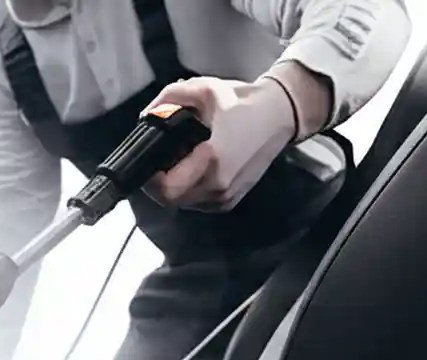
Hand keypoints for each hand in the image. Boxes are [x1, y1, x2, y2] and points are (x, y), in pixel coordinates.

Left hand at [141, 76, 297, 212]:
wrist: (280, 115)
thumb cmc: (244, 103)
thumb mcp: (202, 89)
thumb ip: (167, 99)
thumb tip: (146, 117)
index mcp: (212, 161)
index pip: (166, 189)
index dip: (148, 177)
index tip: (147, 158)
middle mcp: (219, 186)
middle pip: (170, 200)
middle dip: (156, 182)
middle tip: (155, 160)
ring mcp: (226, 197)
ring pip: (182, 203)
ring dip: (172, 186)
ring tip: (175, 160)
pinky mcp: (230, 201)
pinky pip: (197, 202)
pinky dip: (188, 188)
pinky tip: (192, 166)